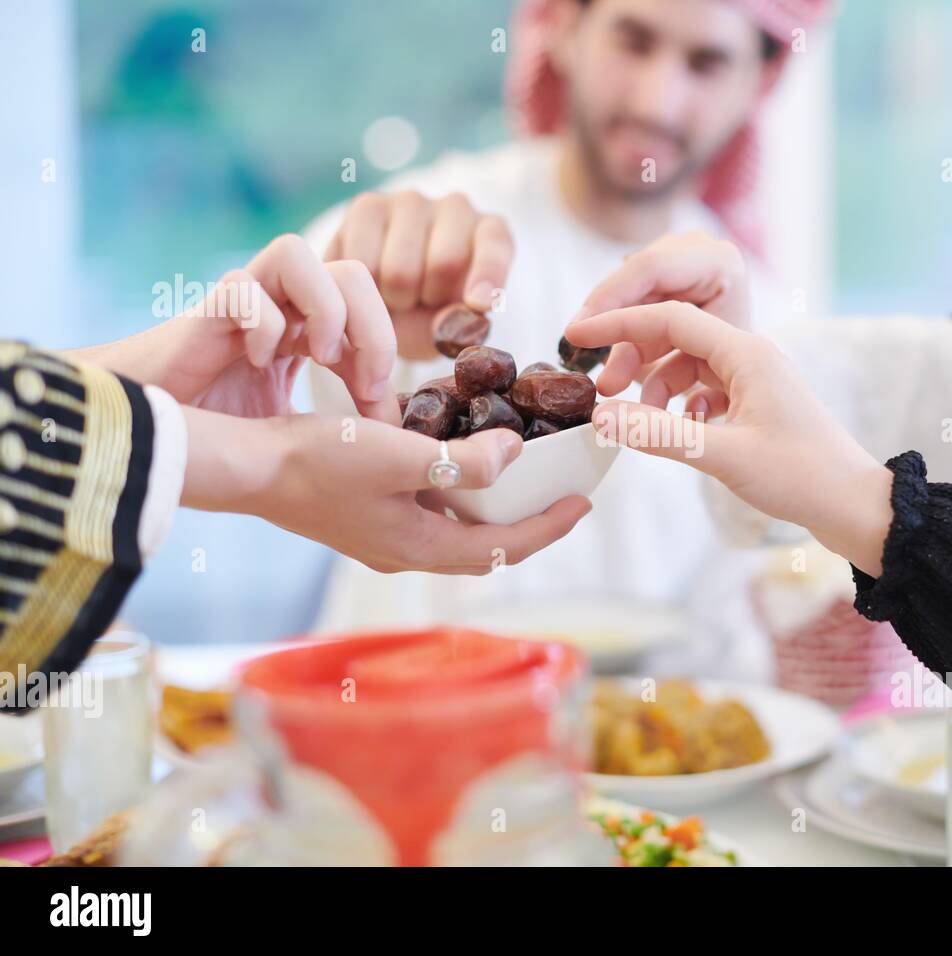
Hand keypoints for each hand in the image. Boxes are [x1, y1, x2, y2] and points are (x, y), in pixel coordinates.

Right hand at [70, 234, 400, 423]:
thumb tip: (397, 431)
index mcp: (307, 324)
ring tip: (318, 358)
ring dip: (324, 308)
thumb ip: (343, 423)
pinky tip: (258, 363)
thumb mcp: (298, 427)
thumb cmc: (221, 426)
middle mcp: (279, 303)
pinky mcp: (203, 312)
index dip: (386, 349)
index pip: (370, 306)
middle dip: (373, 326)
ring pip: (298, 253)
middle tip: (365, 381)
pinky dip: (262, 324)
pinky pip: (242, 287)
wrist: (150, 428)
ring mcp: (243, 301)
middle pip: (351, 271)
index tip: (380, 404)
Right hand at [180, 408, 590, 573]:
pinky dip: (458, 489)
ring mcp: (386, 535)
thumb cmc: (315, 462)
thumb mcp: (396, 455)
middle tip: (562, 488)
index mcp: (419, 547)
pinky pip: (431, 509)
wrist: (247, 468)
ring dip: (494, 504)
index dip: (549, 527)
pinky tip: (462, 454)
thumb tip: (515, 456)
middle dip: (529, 520)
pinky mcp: (368, 515)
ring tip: (525, 471)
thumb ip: (460, 462)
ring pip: (459, 527)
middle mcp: (406, 551)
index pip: (503, 549)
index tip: (583, 502)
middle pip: (487, 544)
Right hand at [324, 190, 513, 358]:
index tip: (479, 304)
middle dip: (430, 298)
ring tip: (398, 293)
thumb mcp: (454, 331)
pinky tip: (372, 282)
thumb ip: (458, 327)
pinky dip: (365, 287)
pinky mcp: (368, 205)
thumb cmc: (430, 314)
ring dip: (395, 297)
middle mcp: (457, 207)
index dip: (489, 274)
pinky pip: (363, 262)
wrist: (380, 302)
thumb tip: (447, 325)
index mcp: (491, 233)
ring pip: (400, 269)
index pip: (496, 246)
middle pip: (445, 263)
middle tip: (423, 301)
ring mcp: (412, 201)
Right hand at [564, 302, 893, 575]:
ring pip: (688, 368)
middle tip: (602, 391)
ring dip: (658, 392)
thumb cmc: (800, 477)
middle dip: (636, 361)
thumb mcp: (723, 456)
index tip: (576, 331)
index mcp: (747, 352)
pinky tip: (681, 435)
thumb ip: (659, 434)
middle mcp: (751, 356)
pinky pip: (705, 390)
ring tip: (643, 427)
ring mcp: (754, 379)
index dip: (619, 323)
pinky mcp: (756, 404)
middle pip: (677, 338)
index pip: (670, 317)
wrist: (851, 505)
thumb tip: (602, 416)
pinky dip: (682, 408)